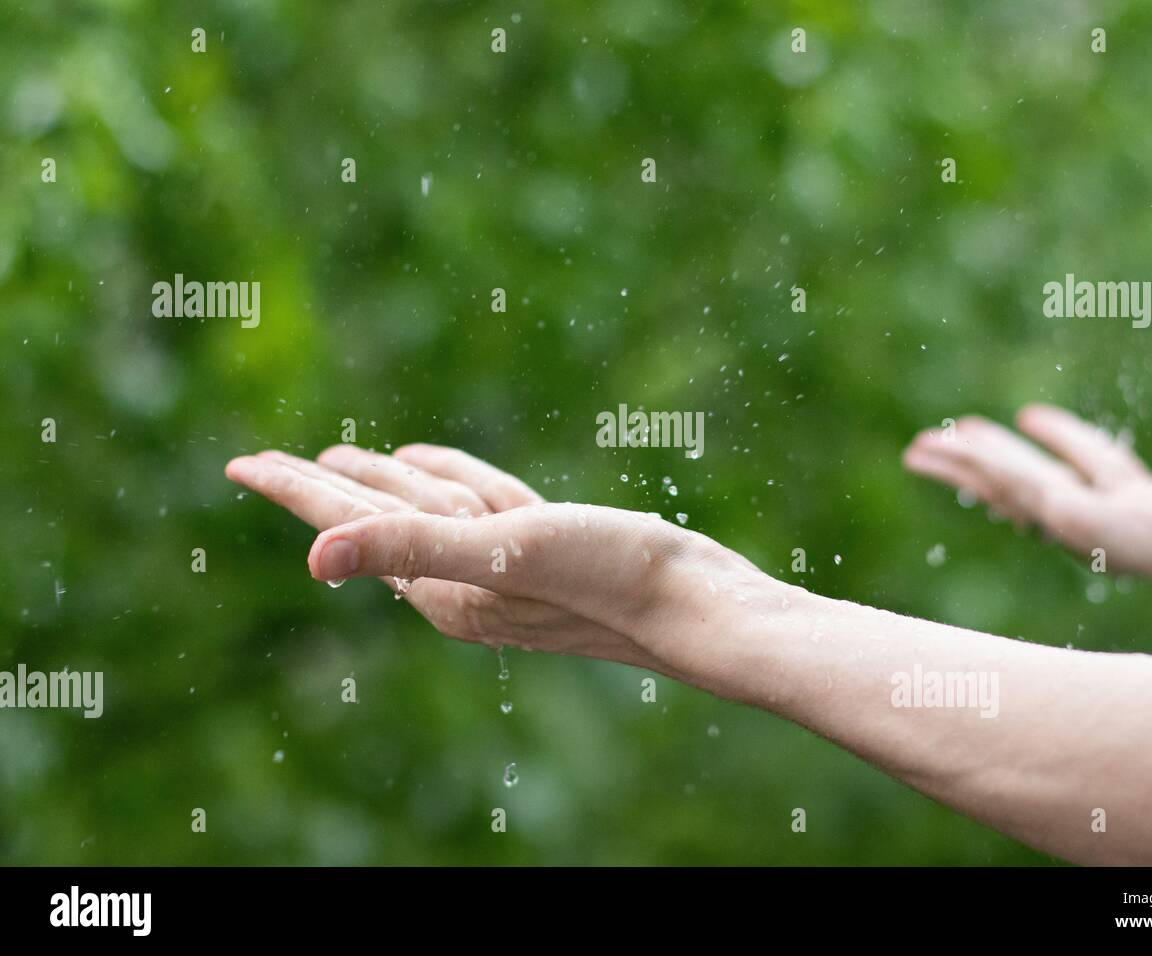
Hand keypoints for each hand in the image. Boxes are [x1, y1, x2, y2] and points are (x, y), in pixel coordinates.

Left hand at [225, 445, 772, 684]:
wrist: (695, 603)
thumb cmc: (606, 579)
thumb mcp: (504, 552)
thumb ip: (410, 547)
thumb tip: (314, 559)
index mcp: (443, 584)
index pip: (349, 528)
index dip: (294, 491)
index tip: (240, 463)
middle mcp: (464, 580)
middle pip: (375, 520)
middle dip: (320, 490)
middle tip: (265, 463)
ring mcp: (505, 564)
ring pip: (426, 510)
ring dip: (381, 483)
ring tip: (342, 460)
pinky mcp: (545, 546)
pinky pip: (478, 504)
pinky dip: (450, 479)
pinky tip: (434, 466)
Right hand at [903, 402, 1151, 637]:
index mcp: (1136, 502)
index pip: (1086, 464)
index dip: (1059, 439)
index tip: (1027, 416)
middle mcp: (1098, 516)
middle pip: (1027, 483)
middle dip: (983, 463)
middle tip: (940, 443)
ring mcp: (1078, 521)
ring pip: (1008, 486)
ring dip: (963, 466)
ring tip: (920, 447)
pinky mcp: (1068, 519)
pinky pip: (1015, 484)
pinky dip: (980, 465)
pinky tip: (952, 448)